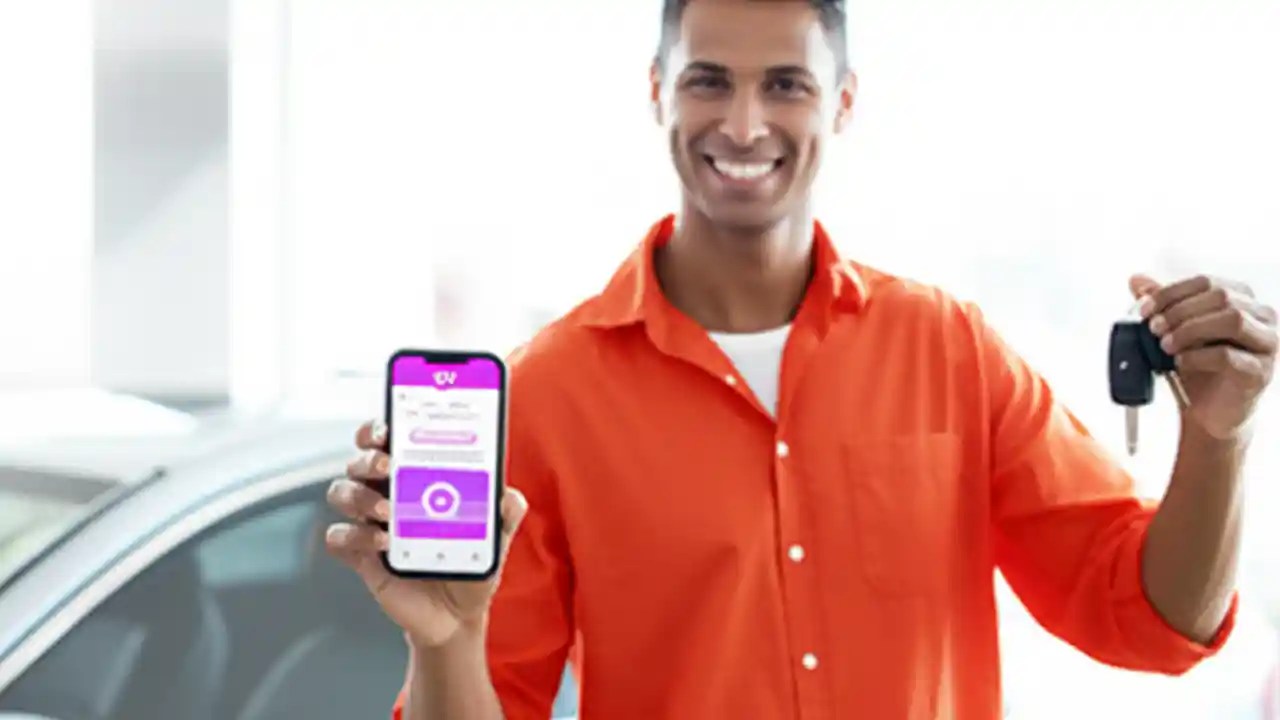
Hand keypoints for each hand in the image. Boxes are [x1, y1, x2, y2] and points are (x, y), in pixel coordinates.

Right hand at [324, 419, 527, 647]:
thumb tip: (509, 494)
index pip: (386, 441)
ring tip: (389, 514)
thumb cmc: (470, 563)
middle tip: (389, 467)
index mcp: (414, 478)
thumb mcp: (496, 535)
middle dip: (368, 457)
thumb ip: (506, 511)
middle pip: (358, 460)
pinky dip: (356, 538)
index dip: (379, 428)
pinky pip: (338, 539)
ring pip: (341, 492)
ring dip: (361, 497)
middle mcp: (387, 494)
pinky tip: (383, 545)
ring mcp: (371, 525)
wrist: (457, 616)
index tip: (389, 428)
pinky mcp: (361, 556)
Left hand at [1131, 274, 1277, 439]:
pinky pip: (1229, 356)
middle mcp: (1262, 317)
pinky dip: (1197, 356)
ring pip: (1232, 319)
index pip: (1208, 282)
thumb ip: (1163, 305)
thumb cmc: (1197, 369)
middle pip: (1221, 297)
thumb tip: (1137, 279)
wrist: (1208, 413)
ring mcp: (1266, 344)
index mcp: (1243, 300)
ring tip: (1165, 345)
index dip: (1172, 292)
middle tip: (1153, 328)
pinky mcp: (1259, 372)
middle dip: (1179, 311)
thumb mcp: (1176, 332)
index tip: (1145, 309)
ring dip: (1190, 330)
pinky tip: (1179, 362)